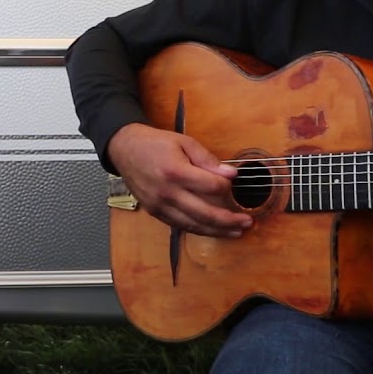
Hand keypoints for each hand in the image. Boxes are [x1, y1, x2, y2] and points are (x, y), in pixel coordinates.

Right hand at [108, 123, 251, 237]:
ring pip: (194, 225)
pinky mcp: (155, 212)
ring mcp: (160, 206)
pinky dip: (199, 229)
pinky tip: (213, 230)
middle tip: (248, 221)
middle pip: (206, 213)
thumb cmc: (154, 144)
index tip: (233, 182)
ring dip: (218, 231)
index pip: (211, 186)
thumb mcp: (184, 142)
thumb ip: (208, 159)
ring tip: (237, 231)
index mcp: (175, 171)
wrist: (124, 149)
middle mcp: (167, 192)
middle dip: (230, 220)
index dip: (227, 186)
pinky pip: (181, 226)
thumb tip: (231, 174)